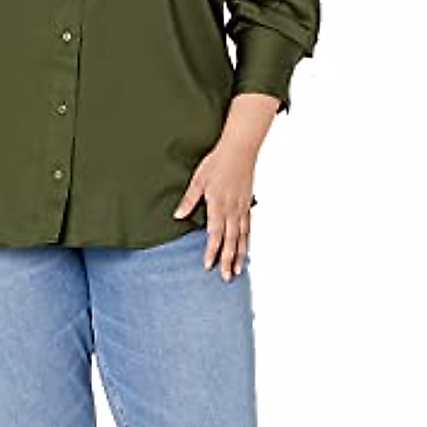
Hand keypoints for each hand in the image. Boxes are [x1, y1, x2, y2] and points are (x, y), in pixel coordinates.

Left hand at [172, 138, 257, 280]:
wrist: (240, 149)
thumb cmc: (217, 162)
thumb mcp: (198, 180)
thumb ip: (189, 200)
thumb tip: (178, 216)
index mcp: (218, 205)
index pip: (215, 234)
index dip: (211, 251)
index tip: (207, 266)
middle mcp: (232, 210)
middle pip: (231, 240)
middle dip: (228, 260)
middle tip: (226, 277)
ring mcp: (242, 208)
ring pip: (242, 237)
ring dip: (240, 254)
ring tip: (238, 271)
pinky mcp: (247, 204)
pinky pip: (248, 227)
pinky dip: (247, 241)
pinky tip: (246, 250)